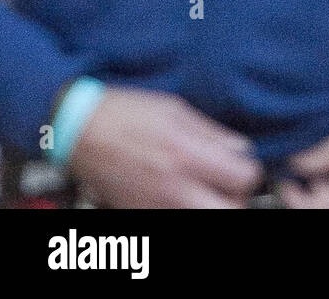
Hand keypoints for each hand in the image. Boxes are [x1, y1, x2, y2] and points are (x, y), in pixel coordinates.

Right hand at [68, 86, 262, 207]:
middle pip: (228, 211)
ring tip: (205, 188)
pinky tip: (179, 191)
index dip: (249, 172)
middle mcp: (174, 187)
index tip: (243, 165)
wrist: (79, 131)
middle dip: (235, 199)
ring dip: (210, 205)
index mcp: (188, 156)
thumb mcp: (177, 111)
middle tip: (230, 185)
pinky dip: (183, 207)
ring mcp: (155, 205)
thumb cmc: (128, 113)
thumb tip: (241, 148)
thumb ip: (213, 133)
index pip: (243, 178)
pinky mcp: (139, 213)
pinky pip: (173, 217)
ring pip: (201, 218)